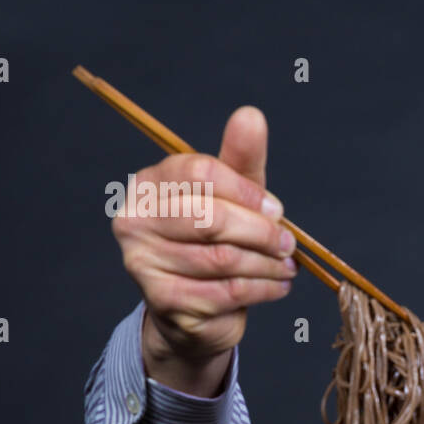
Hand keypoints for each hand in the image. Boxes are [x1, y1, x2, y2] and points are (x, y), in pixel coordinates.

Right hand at [111, 106, 295, 394]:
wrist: (194, 307)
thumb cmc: (214, 241)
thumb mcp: (232, 195)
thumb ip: (241, 158)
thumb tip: (250, 115)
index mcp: (149, 184)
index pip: (199, 171)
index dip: (246, 191)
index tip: (276, 209)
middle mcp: (135, 220)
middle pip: (210, 217)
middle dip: (261, 231)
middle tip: (288, 243)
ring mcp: (142, 262)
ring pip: (222, 258)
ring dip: (267, 263)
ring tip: (287, 265)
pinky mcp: (163, 301)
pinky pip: (226, 291)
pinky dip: (263, 288)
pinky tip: (277, 285)